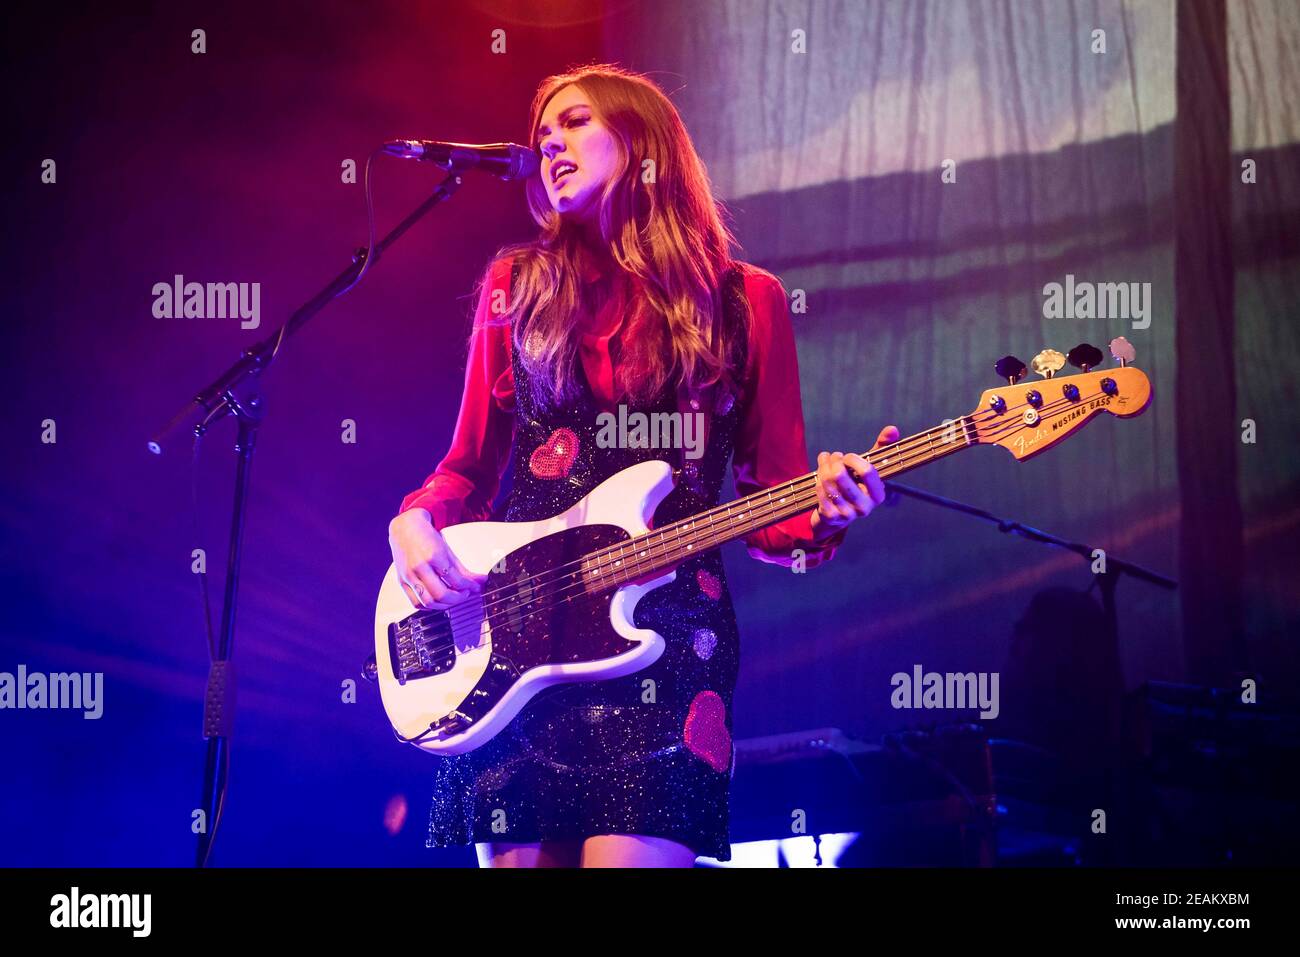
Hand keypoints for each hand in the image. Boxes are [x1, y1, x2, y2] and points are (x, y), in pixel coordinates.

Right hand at [388, 509, 486, 609]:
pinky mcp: (402, 582)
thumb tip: (479, 581)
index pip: (455, 580)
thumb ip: (463, 569)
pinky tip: (438, 602)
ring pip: (429, 602)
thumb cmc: (425, 537)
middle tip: (466, 594)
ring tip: (453, 598)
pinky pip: (416, 603)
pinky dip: (429, 607)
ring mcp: (409, 576)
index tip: (475, 588)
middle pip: (441, 594)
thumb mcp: (447, 550)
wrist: (405, 528)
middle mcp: (419, 567)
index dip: (469, 587)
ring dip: (445, 605)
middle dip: (458, 598)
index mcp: (433, 556)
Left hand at [809, 425, 899, 540]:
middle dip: (833, 460)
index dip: (853, 459)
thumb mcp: (869, 467)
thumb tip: (893, 428)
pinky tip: (820, 476)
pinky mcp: (831, 517)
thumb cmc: (856, 483)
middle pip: (840, 475)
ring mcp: (847, 514)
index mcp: (878, 495)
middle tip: (832, 456)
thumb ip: (882, 447)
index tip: (846, 456)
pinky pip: (819, 490)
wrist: (838, 513)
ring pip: (827, 481)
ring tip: (824, 461)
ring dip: (823, 466)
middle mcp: (865, 507)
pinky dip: (818, 479)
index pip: (867, 471)